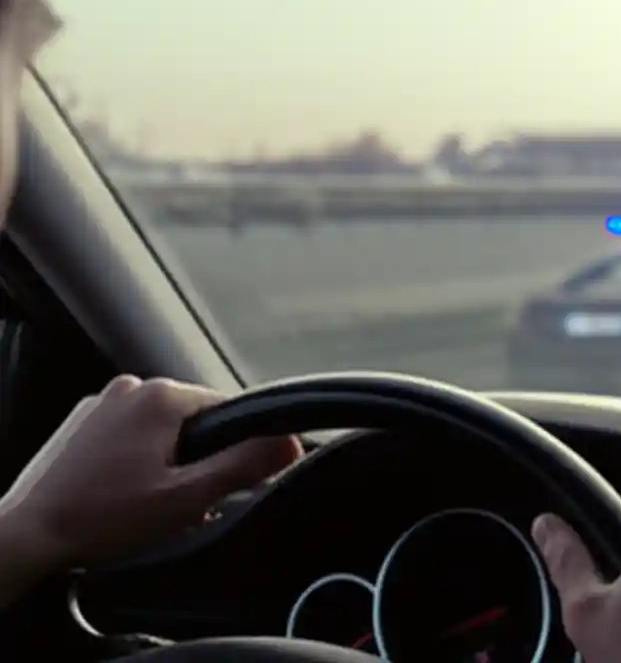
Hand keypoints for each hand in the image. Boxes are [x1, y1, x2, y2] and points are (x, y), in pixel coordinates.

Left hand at [0, 376, 300, 572]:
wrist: (28, 534)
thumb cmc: (104, 517)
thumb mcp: (186, 498)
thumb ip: (243, 466)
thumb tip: (291, 442)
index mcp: (161, 396)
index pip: (229, 410)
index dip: (238, 448)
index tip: (228, 483)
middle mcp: (131, 387)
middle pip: (195, 421)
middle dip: (200, 460)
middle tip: (186, 503)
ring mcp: (102, 403)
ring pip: (163, 429)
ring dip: (170, 463)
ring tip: (152, 504)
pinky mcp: (82, 423)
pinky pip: (131, 435)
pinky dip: (139, 461)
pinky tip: (127, 495)